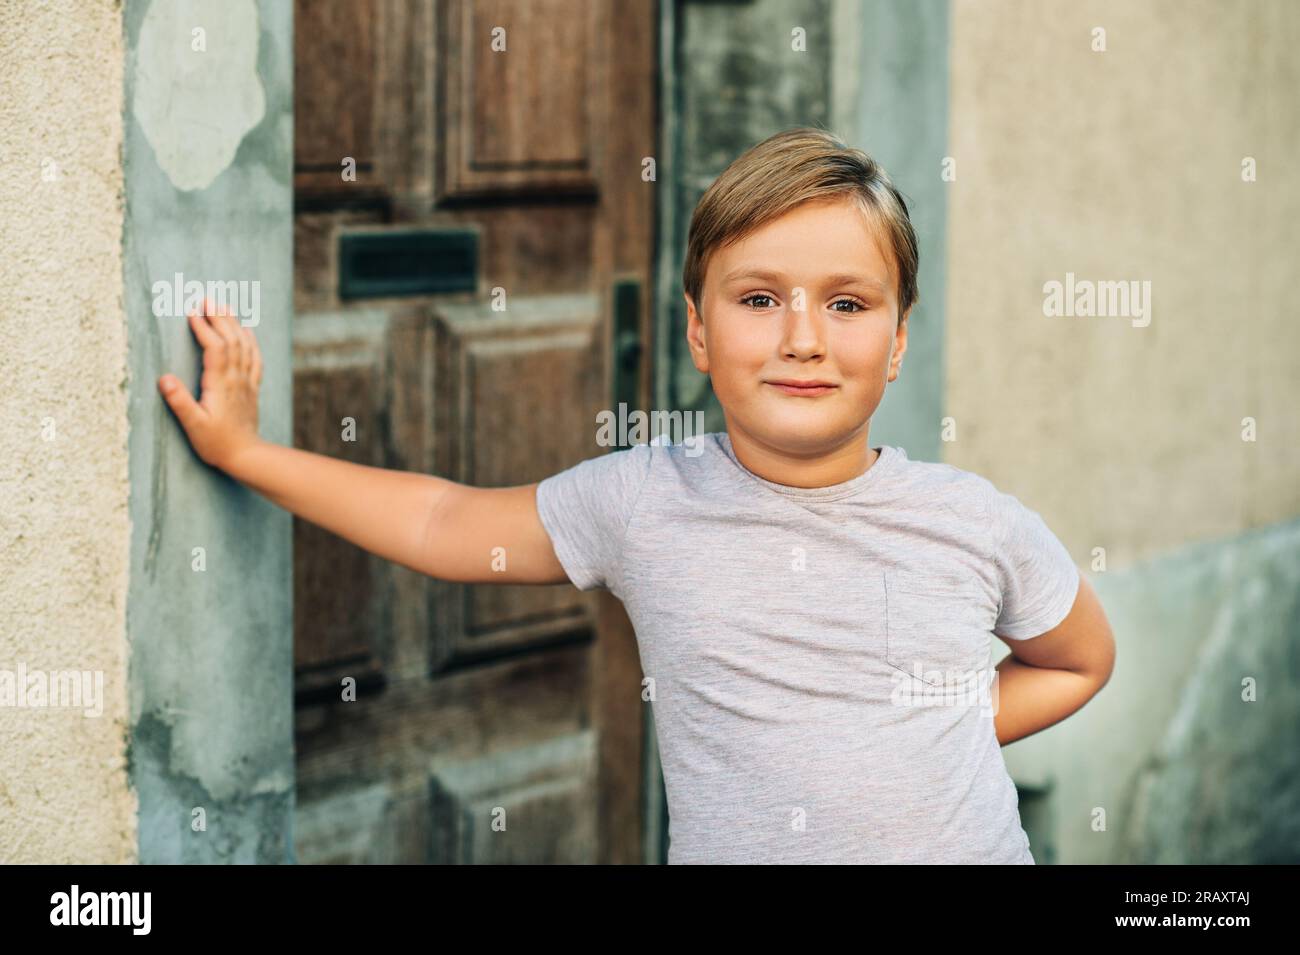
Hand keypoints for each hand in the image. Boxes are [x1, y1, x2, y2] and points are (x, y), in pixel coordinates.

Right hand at [158, 299, 263, 470]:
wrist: (246, 455)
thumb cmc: (217, 443)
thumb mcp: (193, 425)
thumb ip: (179, 402)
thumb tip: (164, 379)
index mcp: (220, 385)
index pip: (214, 349)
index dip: (204, 329)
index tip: (193, 312)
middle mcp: (236, 379)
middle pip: (231, 341)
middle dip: (219, 318)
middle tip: (207, 299)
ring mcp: (246, 382)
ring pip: (244, 346)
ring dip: (234, 324)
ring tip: (223, 306)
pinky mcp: (251, 388)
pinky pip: (254, 359)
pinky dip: (251, 342)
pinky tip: (247, 331)